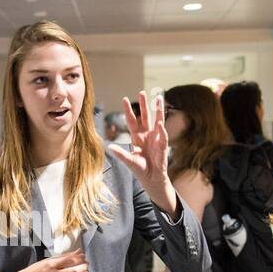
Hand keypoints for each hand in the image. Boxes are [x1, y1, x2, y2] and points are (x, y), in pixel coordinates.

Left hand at [108, 90, 174, 210]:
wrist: (152, 179)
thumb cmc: (141, 169)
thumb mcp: (129, 161)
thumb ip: (121, 154)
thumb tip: (109, 147)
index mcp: (137, 137)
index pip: (132, 121)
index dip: (128, 111)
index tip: (124, 99)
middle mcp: (146, 135)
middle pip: (145, 117)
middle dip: (143, 105)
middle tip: (141, 92)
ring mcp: (156, 139)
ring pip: (157, 121)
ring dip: (158, 110)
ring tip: (158, 98)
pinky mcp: (163, 146)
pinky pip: (162, 137)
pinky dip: (161, 131)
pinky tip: (160, 124)